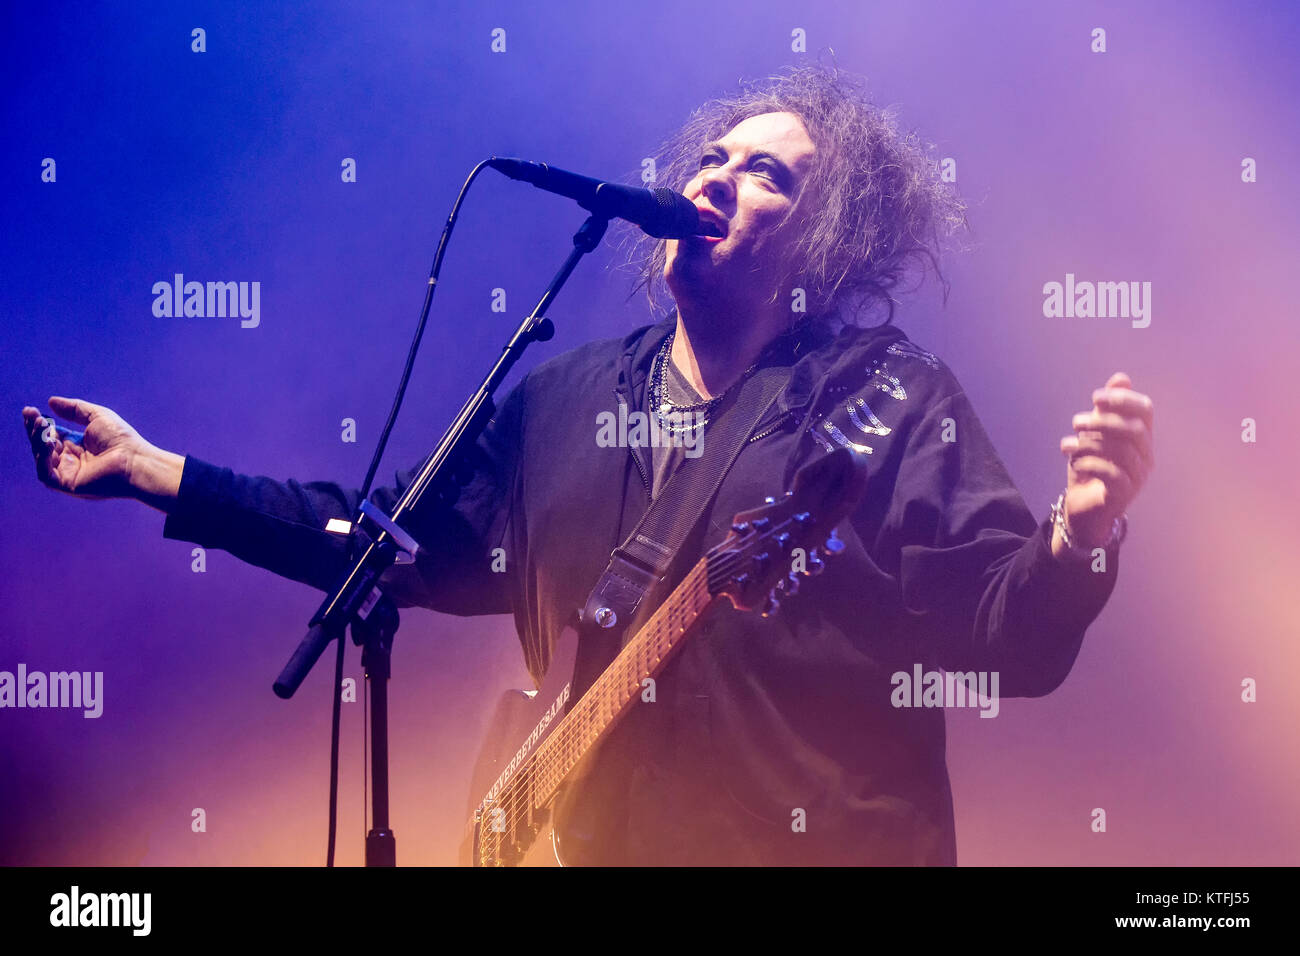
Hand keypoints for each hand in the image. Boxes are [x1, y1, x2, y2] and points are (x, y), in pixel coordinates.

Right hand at [22, 396, 147, 499]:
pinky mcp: (69, 485)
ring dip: (38, 442)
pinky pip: (46, 475)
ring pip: (42, 459)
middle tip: (33, 416)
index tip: (30, 410)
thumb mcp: (96, 416)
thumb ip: (74, 409)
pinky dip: (43, 459)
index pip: (50, 434)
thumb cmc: (122, 439)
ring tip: (42, 426)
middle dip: (35, 430)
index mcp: (77, 446)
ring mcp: (69, 474)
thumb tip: (50, 402)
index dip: (39, 424)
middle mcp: (71, 460)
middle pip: (42, 446)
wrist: (135, 460)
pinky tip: (49, 444)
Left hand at [1058, 372, 1153, 548]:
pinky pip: (1111, 473)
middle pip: (1136, 429)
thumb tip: (1120, 378)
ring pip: (1122, 451)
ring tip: (1069, 444)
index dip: (1122, 399)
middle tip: (1077, 422)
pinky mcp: (1124, 494)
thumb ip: (1105, 410)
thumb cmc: (1090, 468)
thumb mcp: (1093, 435)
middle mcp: (1145, 456)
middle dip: (1104, 421)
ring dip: (1091, 443)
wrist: (1082, 507)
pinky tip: (1074, 461)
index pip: (1145, 410)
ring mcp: (1138, 477)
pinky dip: (1089, 463)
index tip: (1095, 397)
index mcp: (1140, 438)